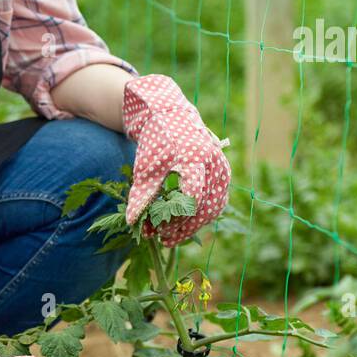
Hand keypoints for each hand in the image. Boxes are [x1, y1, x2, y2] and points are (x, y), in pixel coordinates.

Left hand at [123, 74, 230, 245]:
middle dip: (186, 227)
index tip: (159, 233)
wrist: (170, 117)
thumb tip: (133, 223)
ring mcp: (222, 167)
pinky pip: (219, 200)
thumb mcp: (145, 168)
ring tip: (174, 235)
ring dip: (196, 224)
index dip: (177, 220)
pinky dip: (204, 214)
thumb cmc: (155, 143)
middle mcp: (213, 163)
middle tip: (165, 239)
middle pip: (206, 206)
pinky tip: (186, 223)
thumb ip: (142, 195)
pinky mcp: (223, 172)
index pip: (192, 198)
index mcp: (194, 159)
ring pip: (216, 206)